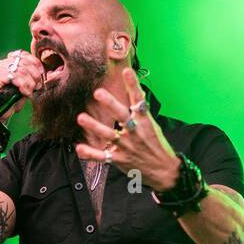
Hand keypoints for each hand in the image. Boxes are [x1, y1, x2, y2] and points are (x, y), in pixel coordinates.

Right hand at [0, 50, 44, 119]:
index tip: (41, 73)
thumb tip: (41, 71)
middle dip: (34, 75)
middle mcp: (0, 64)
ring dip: (29, 82)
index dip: (34, 62)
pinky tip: (25, 93)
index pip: (22, 54)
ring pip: (21, 70)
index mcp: (7, 62)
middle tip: (37, 86)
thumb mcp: (25, 85)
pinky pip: (15, 77)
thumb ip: (30, 75)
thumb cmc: (13, 100)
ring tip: (30, 92)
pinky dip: (23, 85)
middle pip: (23, 62)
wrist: (1, 114)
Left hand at [75, 67, 181, 192]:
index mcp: (145, 122)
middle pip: (121, 114)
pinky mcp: (119, 159)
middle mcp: (135, 132)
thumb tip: (134, 95)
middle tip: (98, 92)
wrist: (164, 171)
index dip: (133, 85)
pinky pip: (102, 156)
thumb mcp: (153, 127)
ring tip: (81, 118)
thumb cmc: (158, 146)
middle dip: (110, 103)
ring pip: (108, 134)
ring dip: (94, 126)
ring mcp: (126, 146)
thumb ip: (141, 114)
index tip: (127, 71)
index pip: (139, 99)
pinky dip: (90, 153)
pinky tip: (79, 148)